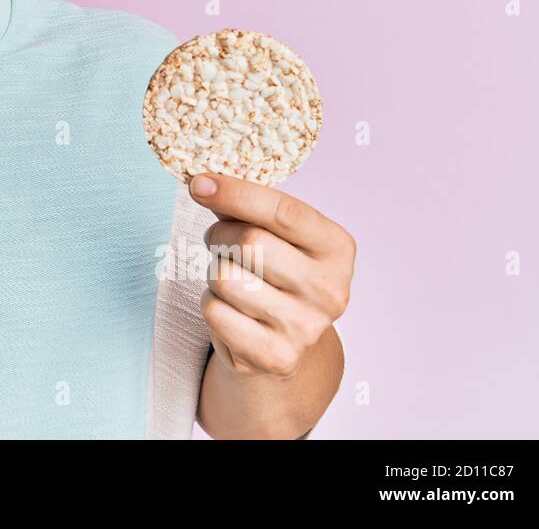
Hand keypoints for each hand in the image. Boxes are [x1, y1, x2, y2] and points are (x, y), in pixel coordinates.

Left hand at [188, 173, 355, 379]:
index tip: (200, 183)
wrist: (285, 340)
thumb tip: (204, 184)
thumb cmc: (275, 271)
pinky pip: (214, 311)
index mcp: (337, 248)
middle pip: (250, 243)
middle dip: (219, 235)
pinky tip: (231, 309)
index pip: (284, 212)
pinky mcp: (275, 356)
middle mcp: (329, 290)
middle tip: (219, 241)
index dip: (237, 193)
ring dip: (215, 271)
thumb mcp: (276, 234)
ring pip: (225, 278)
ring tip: (232, 278)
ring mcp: (305, 327)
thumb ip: (247, 208)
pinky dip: (211, 303)